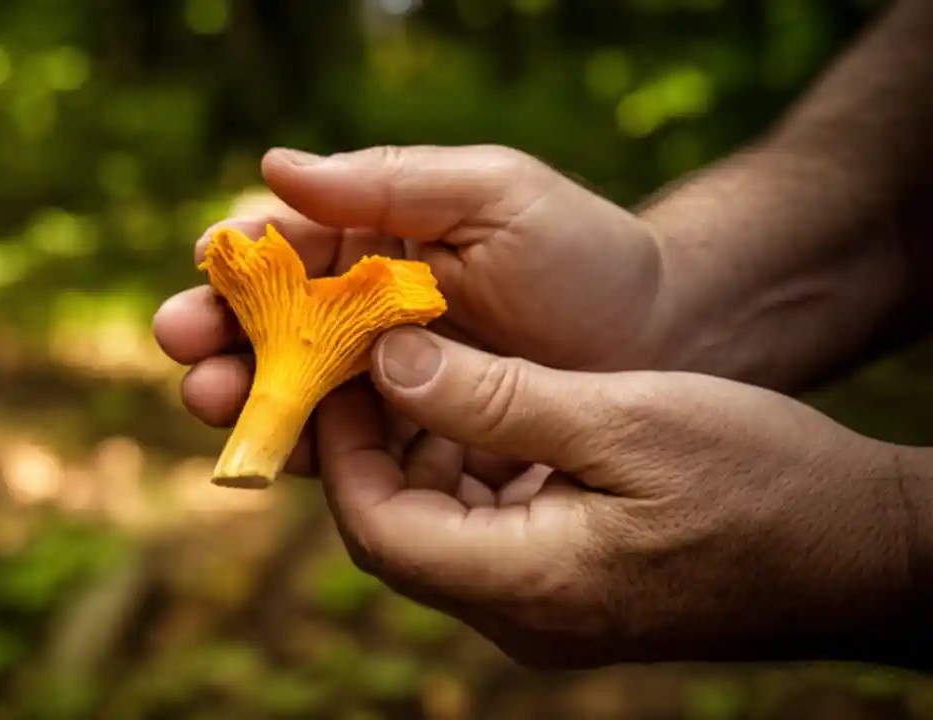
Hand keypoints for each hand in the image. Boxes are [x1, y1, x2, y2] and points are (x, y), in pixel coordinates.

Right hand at [154, 145, 669, 474]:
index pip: (291, 245)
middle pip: (273, 321)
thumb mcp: (495, 194)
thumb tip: (275, 166)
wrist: (663, 345)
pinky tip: (270, 449)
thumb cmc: (585, 257)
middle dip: (220, 329)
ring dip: (243, 390)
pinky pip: (343, 447)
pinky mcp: (409, 442)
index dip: (241, 255)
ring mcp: (384, 381)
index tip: (207, 263)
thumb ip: (390, 182)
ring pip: (293, 386)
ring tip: (209, 398)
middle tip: (182, 343)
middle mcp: (367, 311)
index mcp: (378, 241)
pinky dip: (302, 449)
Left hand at [318, 327, 926, 667]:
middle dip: (372, 443)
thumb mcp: (623, 419)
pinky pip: (484, 532)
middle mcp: (522, 615)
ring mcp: (545, 609)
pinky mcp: (569, 589)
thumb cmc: (763, 480)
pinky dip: (468, 469)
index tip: (342, 363)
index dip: (343, 446)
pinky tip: (483, 406)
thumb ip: (495, 397)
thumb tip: (387, 361)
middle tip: (367, 353)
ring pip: (437, 528)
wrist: (863, 548)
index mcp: (527, 585)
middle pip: (397, 531)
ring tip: (419, 364)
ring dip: (418, 451)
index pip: (378, 529)